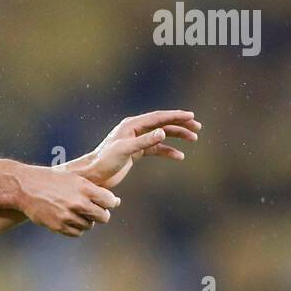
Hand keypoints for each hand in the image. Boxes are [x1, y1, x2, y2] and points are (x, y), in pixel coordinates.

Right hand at [16, 165, 122, 236]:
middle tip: (92, 210)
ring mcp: (68, 216)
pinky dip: (76, 228)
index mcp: (84, 188)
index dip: (110, 202)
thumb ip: (94, 189)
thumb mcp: (74, 178)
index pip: (110, 201)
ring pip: (89, 226)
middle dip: (101, 214)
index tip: (105, 202)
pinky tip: (69, 219)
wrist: (25, 187)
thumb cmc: (51, 180)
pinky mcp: (58, 226)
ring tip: (75, 212)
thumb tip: (116, 202)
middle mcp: (78, 203)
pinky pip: (76, 233)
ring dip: (86, 221)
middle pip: (103, 217)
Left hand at [72, 110, 200, 189]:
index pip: (158, 117)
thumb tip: (163, 132)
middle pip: (162, 124)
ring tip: (193, 139)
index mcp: (131, 125)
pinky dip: (168, 151)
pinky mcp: (135, 152)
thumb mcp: (125, 150)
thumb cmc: (105, 161)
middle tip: (197, 127)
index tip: (192, 116)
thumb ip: (144, 141)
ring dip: (177, 136)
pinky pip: (156, 149)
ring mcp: (135, 140)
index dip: (176, 116)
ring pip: (161, 135)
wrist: (93, 175)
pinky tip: (179, 156)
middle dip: (180, 125)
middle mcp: (134, 130)